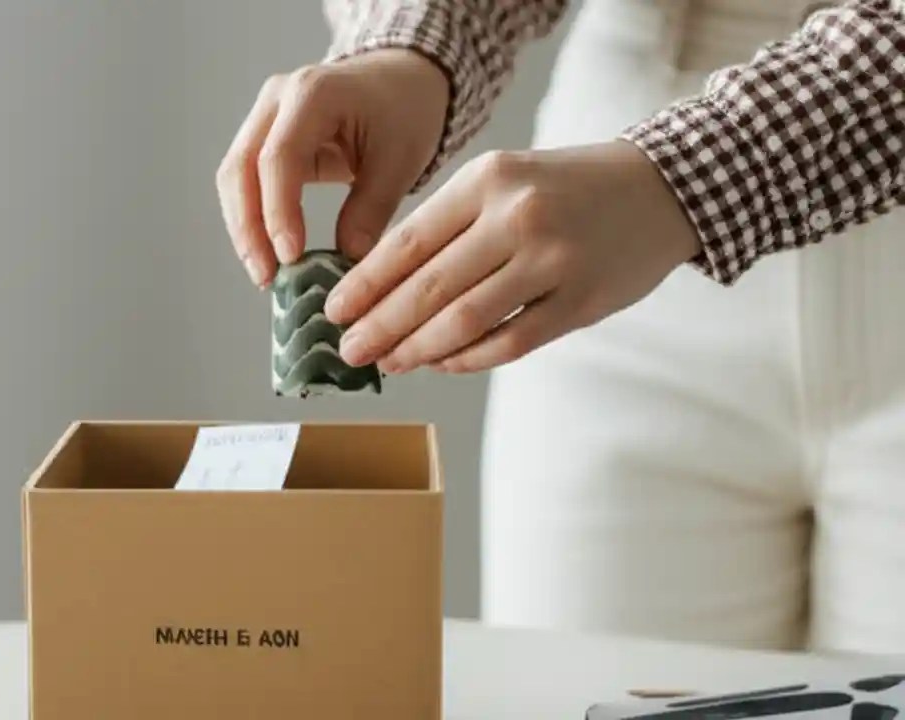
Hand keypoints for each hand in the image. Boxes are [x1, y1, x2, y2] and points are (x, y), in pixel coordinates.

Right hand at [216, 49, 448, 287]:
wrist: (400, 81)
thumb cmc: (404, 112)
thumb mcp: (400, 160)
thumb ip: (372, 208)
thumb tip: (347, 259)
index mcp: (313, 93)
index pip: (278, 158)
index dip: (278, 211)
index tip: (290, 257)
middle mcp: (277, 99)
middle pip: (241, 167)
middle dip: (248, 228)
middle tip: (265, 276)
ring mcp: (264, 116)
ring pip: (233, 177)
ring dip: (243, 228)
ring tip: (263, 274)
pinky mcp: (263, 137)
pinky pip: (245, 181)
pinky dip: (252, 218)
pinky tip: (267, 253)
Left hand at [323, 141, 700, 373]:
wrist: (660, 189)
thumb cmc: (564, 190)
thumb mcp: (503, 182)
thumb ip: (449, 226)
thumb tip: (381, 287)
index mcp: (487, 180)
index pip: (409, 240)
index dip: (364, 283)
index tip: (333, 312)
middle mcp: (518, 216)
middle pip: (430, 286)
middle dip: (380, 326)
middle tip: (349, 351)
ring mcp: (553, 260)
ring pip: (465, 320)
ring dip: (418, 349)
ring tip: (389, 363)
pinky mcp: (580, 300)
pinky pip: (510, 341)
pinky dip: (469, 358)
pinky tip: (442, 363)